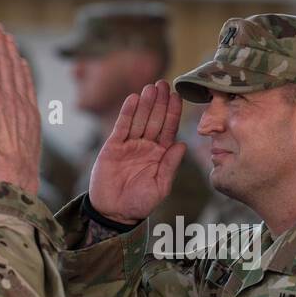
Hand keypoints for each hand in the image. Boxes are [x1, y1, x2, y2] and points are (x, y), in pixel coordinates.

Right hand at [0, 24, 40, 194]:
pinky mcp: (33, 113)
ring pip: (18, 71)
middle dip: (0, 42)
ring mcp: (23, 104)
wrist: (17, 172)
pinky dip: (25, 70)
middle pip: (4, 63)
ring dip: (13, 52)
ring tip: (8, 37)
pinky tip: (22, 62)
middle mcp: (9, 97)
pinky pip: (29, 85)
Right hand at [88, 80, 185, 223]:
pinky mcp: (113, 146)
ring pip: (139, 119)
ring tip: (151, 87)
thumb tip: (182, 144)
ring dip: (145, 103)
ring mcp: (129, 145)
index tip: (178, 96)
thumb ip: (170, 165)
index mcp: (161, 154)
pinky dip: (127, 113)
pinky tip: (133, 99)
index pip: (169, 128)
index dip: (173, 112)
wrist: (114, 212)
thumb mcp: (160, 187)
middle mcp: (146, 146)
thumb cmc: (140, 203)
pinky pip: (121, 127)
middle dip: (160, 102)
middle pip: (155, 119)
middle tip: (164, 84)